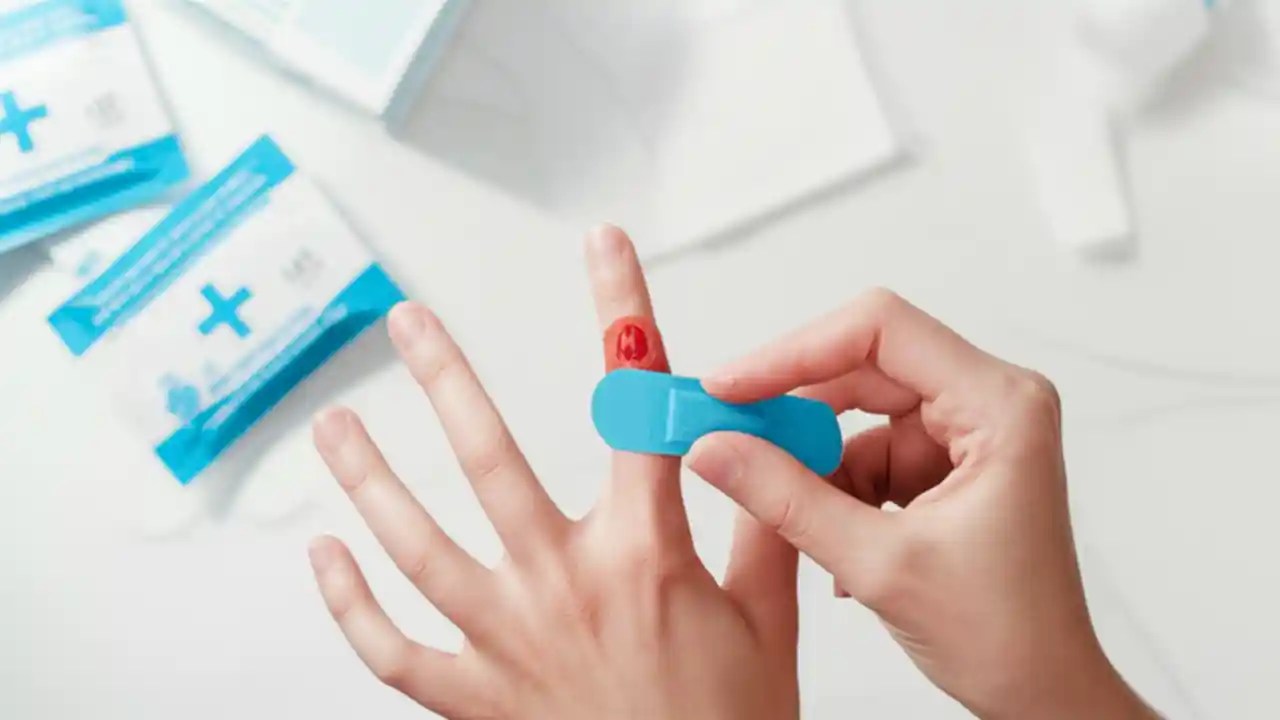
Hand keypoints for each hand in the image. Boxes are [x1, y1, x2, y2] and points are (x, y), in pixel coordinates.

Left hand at [307, 226, 798, 718]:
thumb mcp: (766, 620)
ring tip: (336, 426)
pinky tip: (326, 558)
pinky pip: (391, 652)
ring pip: (418, 546)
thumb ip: (759, 525)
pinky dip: (350, 606)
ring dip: (369, 480)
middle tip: (409, 323)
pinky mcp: (475, 701)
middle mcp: (563, 588)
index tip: (605, 255)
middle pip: (489, 459)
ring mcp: (507, 643)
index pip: (635, 408)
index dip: (623, 317)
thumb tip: (763, 451)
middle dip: (445, 377)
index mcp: (643, 556)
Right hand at [687, 289, 1155, 719]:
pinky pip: (868, 451)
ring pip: (858, 413)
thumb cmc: (1006, 636)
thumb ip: (786, 498)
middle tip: (728, 430)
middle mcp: (990, 403)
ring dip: (814, 459)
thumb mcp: (877, 565)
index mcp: (1000, 406)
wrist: (1044, 694)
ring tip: (786, 507)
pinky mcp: (947, 464)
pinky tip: (827, 535)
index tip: (733, 385)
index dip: (795, 350)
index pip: (880, 331)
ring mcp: (969, 432)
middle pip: (864, 365)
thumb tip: (714, 448)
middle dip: (793, 404)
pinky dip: (834, 487)